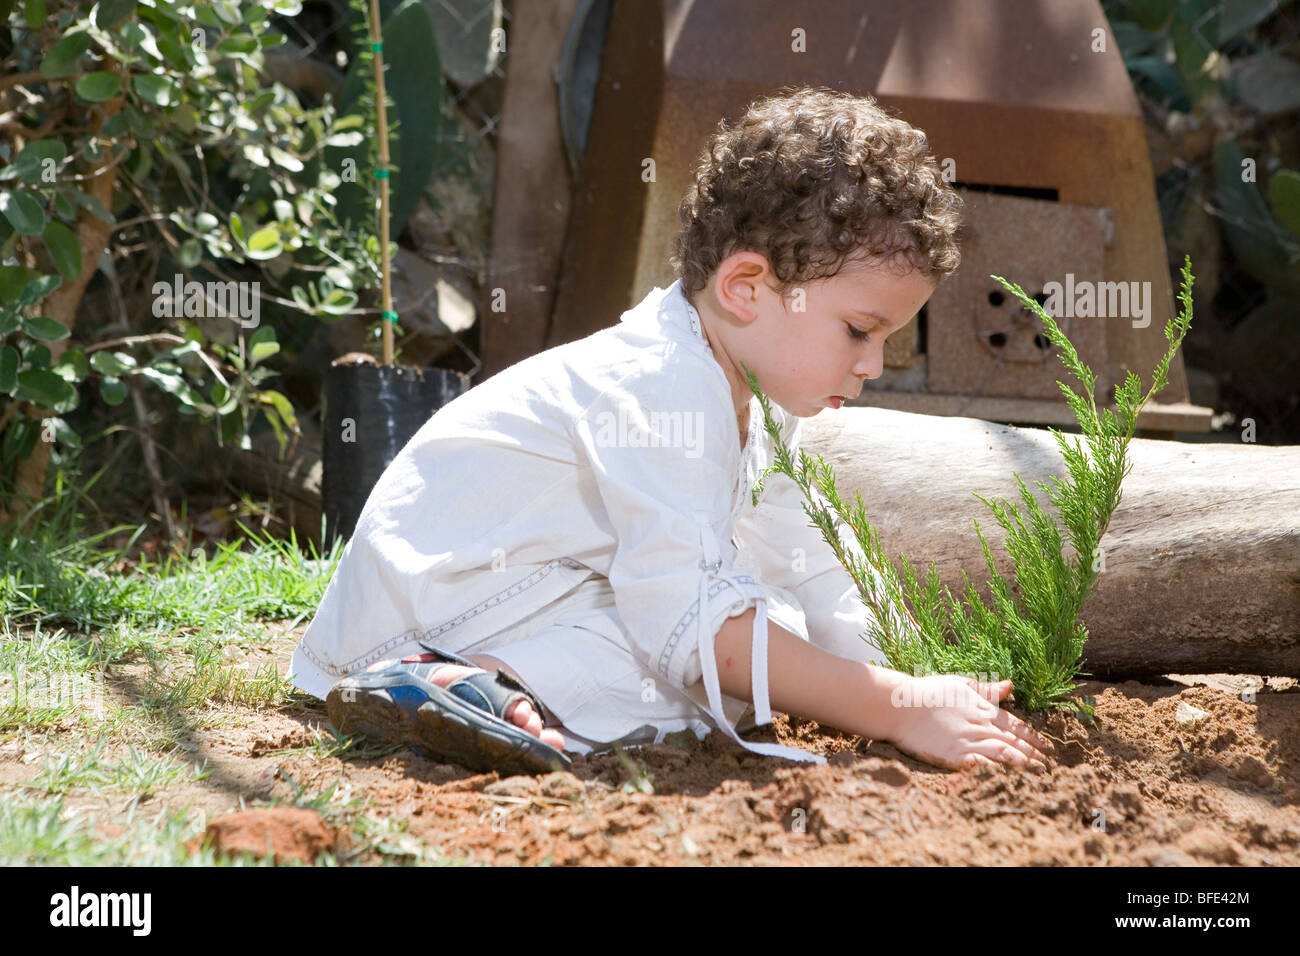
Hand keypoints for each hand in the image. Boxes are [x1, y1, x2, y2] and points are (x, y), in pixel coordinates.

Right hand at [886, 674, 1050, 771]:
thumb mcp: (959, 684)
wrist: (901, 706)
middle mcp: (982, 726)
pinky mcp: (957, 757)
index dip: (1034, 737)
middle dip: (1036, 754)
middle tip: (1051, 766)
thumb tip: (1010, 685)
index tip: (1048, 747)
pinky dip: (1002, 773)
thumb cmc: (927, 693)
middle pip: (1016, 742)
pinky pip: (986, 766)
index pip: (1017, 726)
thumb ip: (986, 688)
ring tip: (1039, 774)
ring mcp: (971, 742)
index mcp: (983, 709)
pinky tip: (1013, 780)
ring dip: (1026, 765)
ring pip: (1007, 754)